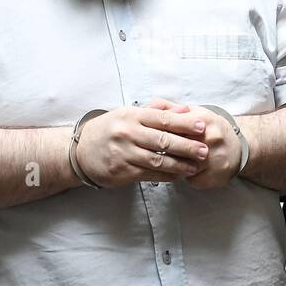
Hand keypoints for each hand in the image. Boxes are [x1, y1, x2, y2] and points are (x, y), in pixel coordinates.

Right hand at [74, 104, 209, 187]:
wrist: (80, 151)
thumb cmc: (110, 129)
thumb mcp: (128, 113)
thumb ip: (156, 111)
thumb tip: (184, 110)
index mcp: (131, 116)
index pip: (162, 119)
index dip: (184, 123)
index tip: (202, 127)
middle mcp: (127, 133)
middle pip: (163, 140)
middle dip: (187, 146)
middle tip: (204, 150)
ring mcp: (124, 153)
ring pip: (157, 159)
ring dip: (179, 164)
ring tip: (196, 166)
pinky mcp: (122, 171)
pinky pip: (149, 174)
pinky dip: (166, 175)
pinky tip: (178, 175)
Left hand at [141, 99, 241, 188]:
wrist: (239, 148)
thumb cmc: (212, 129)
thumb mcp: (194, 112)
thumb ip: (169, 108)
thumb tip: (148, 106)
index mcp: (201, 120)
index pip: (170, 127)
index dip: (155, 133)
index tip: (146, 137)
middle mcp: (209, 138)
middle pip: (174, 148)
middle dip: (160, 151)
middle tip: (150, 152)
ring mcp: (213, 159)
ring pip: (180, 166)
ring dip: (171, 166)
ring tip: (167, 162)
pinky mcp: (214, 176)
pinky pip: (190, 180)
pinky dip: (185, 177)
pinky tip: (185, 172)